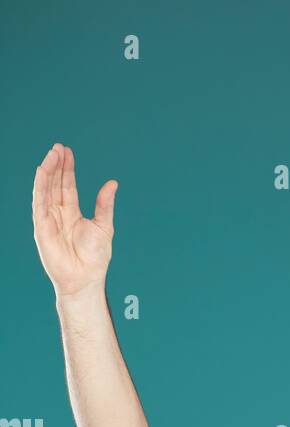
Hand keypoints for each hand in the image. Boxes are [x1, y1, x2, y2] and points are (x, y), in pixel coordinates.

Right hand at [33, 143, 117, 298]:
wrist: (86, 279)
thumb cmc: (95, 258)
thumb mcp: (104, 226)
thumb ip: (104, 204)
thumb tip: (112, 183)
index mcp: (72, 213)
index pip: (67, 186)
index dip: (67, 169)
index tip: (67, 151)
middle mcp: (58, 214)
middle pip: (55, 184)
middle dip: (56, 165)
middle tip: (58, 147)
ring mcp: (48, 220)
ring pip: (45, 190)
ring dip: (47, 171)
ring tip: (52, 154)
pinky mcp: (41, 227)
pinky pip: (38, 203)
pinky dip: (40, 187)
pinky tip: (42, 172)